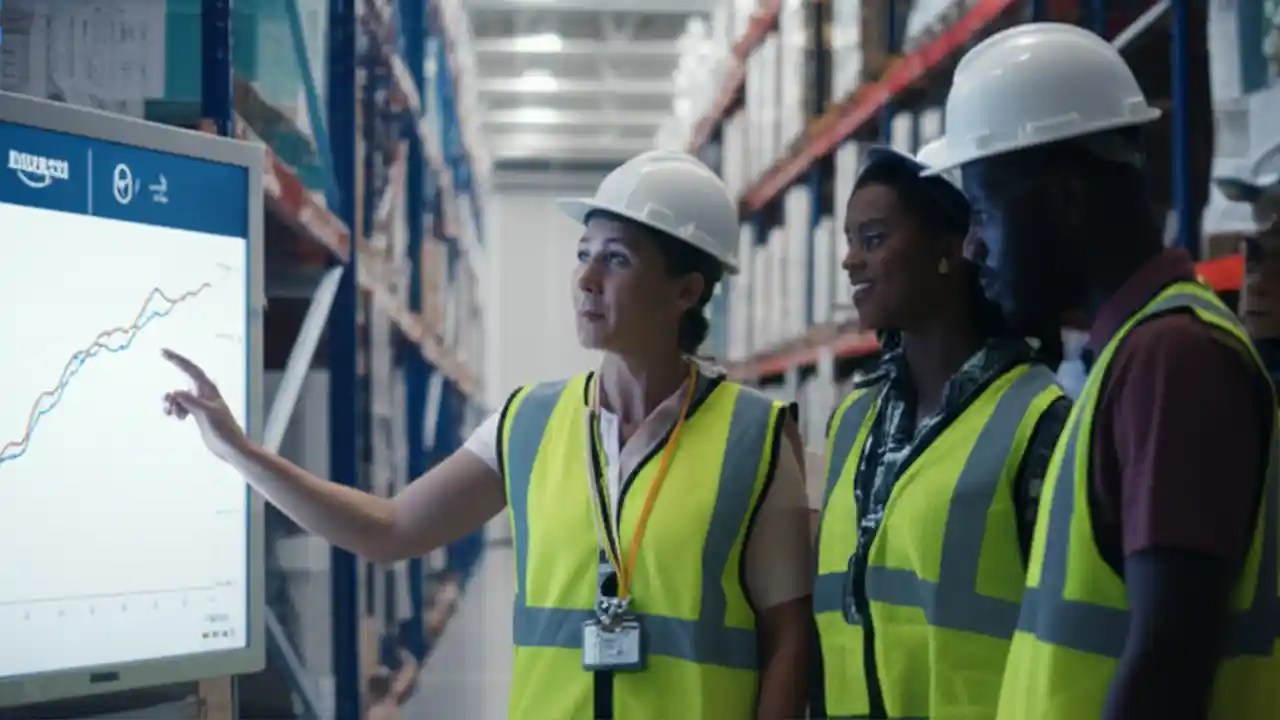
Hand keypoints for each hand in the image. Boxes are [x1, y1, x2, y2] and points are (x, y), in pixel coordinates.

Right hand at [161, 348, 250, 462]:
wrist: (230, 447)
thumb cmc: (223, 430)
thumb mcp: (206, 414)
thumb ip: (191, 402)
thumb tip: (174, 392)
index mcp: (208, 389)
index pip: (191, 369)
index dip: (177, 359)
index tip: (163, 352)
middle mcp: (204, 393)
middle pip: (184, 376)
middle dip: (174, 367)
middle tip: (161, 355)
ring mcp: (200, 403)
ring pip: (178, 394)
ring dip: (170, 400)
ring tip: (171, 412)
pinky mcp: (196, 414)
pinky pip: (179, 405)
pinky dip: (174, 409)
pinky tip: (179, 418)